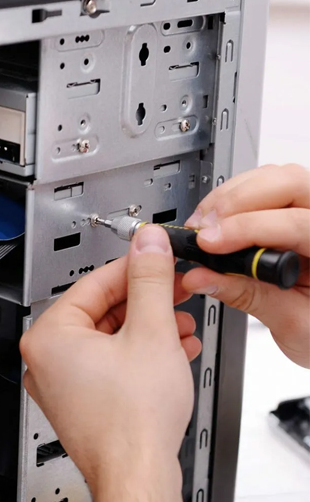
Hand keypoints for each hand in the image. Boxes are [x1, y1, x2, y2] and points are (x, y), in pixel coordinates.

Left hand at [20, 225, 200, 489]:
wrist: (137, 479)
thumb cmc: (132, 421)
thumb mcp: (150, 332)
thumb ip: (149, 281)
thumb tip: (148, 247)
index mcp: (49, 338)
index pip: (94, 284)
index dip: (134, 268)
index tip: (156, 259)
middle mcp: (47, 361)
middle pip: (103, 312)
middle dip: (146, 303)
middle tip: (174, 292)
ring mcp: (62, 386)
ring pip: (110, 340)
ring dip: (149, 329)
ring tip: (181, 324)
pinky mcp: (82, 403)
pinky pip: (111, 365)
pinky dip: (140, 355)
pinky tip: (173, 351)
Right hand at [184, 164, 309, 367]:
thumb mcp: (292, 324)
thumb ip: (247, 296)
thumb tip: (203, 276)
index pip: (298, 222)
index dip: (247, 229)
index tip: (209, 245)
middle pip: (287, 182)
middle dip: (236, 202)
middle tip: (203, 230)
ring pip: (273, 177)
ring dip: (231, 197)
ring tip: (203, 227)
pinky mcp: (297, 210)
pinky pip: (265, 187)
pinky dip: (233, 200)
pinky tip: (215, 222)